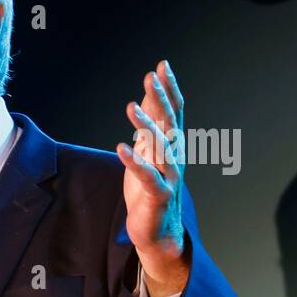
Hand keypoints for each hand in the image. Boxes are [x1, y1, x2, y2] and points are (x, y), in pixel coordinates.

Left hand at [117, 59, 188, 296]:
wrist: (159, 231)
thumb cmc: (150, 189)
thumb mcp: (148, 153)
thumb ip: (149, 126)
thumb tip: (145, 97)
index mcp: (172, 146)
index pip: (174, 112)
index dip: (168, 89)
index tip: (162, 66)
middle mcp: (174, 157)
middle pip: (169, 123)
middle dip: (160, 98)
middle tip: (151, 76)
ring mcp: (168, 176)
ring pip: (160, 147)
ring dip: (146, 125)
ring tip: (130, 106)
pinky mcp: (157, 195)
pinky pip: (146, 176)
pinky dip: (135, 162)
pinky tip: (122, 147)